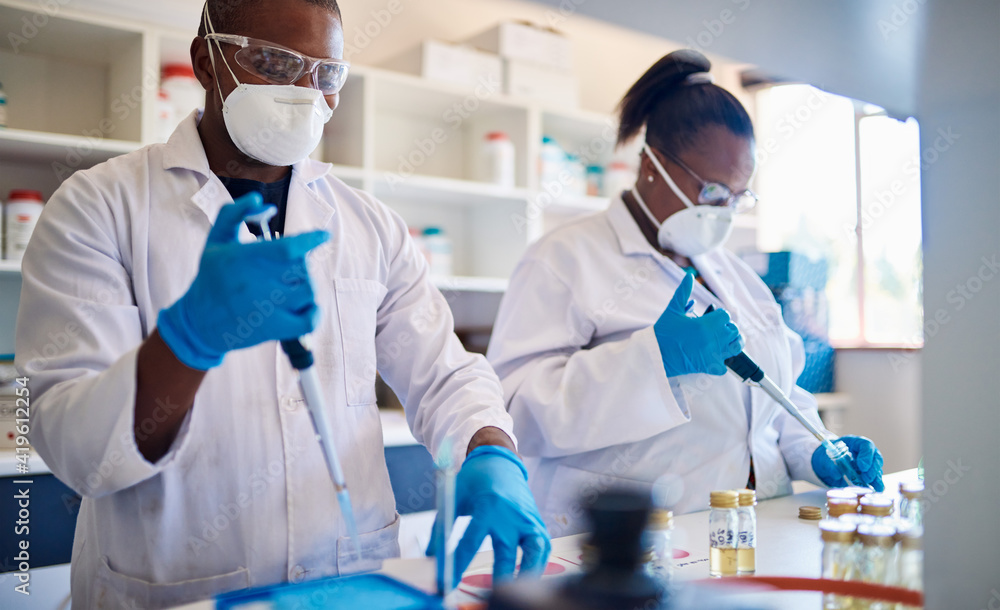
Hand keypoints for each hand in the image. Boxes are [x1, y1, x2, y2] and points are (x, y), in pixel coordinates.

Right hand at [157, 192, 328, 369]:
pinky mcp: (275, 329)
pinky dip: (314, 312)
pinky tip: (302, 306)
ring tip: (289, 286)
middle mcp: (257, 284)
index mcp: (244, 259)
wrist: (199, 322)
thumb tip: (262, 201)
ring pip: (308, 290)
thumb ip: (234, 213)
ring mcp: (268, 309)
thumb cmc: (212, 277)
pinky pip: (310, 320)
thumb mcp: (216, 240)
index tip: (322, 236)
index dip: (311, 240)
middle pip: (302, 267)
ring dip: (305, 285)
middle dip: (300, 263)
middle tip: (285, 268)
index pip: (290, 248)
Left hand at [426, 446, 550, 588]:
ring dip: (526, 574)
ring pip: (533, 551)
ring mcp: (527, 519)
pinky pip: (542, 547)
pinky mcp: (537, 522)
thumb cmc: (474, 480)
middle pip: (506, 554)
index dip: (458, 566)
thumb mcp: (453, 498)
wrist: (500, 461)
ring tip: (514, 592)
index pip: (471, 543)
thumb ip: (440, 527)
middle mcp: (510, 515)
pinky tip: (528, 577)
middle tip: (487, 598)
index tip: (447, 585)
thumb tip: (431, 556)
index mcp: (486, 506)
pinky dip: (538, 564)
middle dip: (497, 580)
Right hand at [653, 273, 743, 375]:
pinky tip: (714, 356)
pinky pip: (725, 366)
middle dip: (726, 327)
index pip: (726, 315)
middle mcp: (713, 339)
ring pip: (736, 347)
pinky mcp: (709, 367)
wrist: (655, 354)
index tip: (712, 317)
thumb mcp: (673, 309)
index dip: (720, 315)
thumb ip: (683, 292)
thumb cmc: (663, 332)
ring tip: (722, 341)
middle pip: (734, 330)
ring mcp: (713, 354)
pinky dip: (722, 362)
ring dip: (732, 342)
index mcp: (705, 324)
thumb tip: (689, 276)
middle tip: (715, 329)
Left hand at [812, 435, 884, 490]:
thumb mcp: (824, 459)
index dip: (866, 455)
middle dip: (873, 468)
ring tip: (876, 487)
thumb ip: (830, 465)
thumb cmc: (826, 458)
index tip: (862, 466)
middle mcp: (864, 452)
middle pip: (875, 457)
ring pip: (876, 469)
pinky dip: (876, 485)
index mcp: (854, 443)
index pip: (865, 445)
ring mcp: (868, 463)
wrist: (826, 466)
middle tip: (867, 478)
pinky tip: (877, 490)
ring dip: (876, 478)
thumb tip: (837, 474)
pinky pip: (875, 479)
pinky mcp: (867, 475)